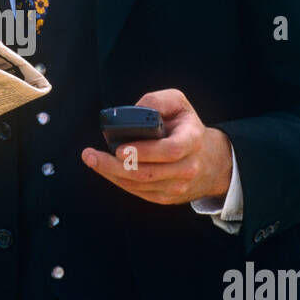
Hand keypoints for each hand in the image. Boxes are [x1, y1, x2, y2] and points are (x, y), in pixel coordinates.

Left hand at [81, 89, 231, 205]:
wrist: (208, 161)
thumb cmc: (185, 127)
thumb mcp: (178, 104)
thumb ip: (157, 101)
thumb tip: (133, 111)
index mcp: (192, 141)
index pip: (170, 151)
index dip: (144, 152)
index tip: (119, 148)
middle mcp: (187, 168)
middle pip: (148, 173)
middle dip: (115, 166)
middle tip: (91, 156)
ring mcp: (177, 187)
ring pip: (139, 184)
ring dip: (111, 173)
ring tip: (92, 159)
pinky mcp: (165, 198)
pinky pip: (137, 191)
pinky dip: (118, 180)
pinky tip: (105, 168)